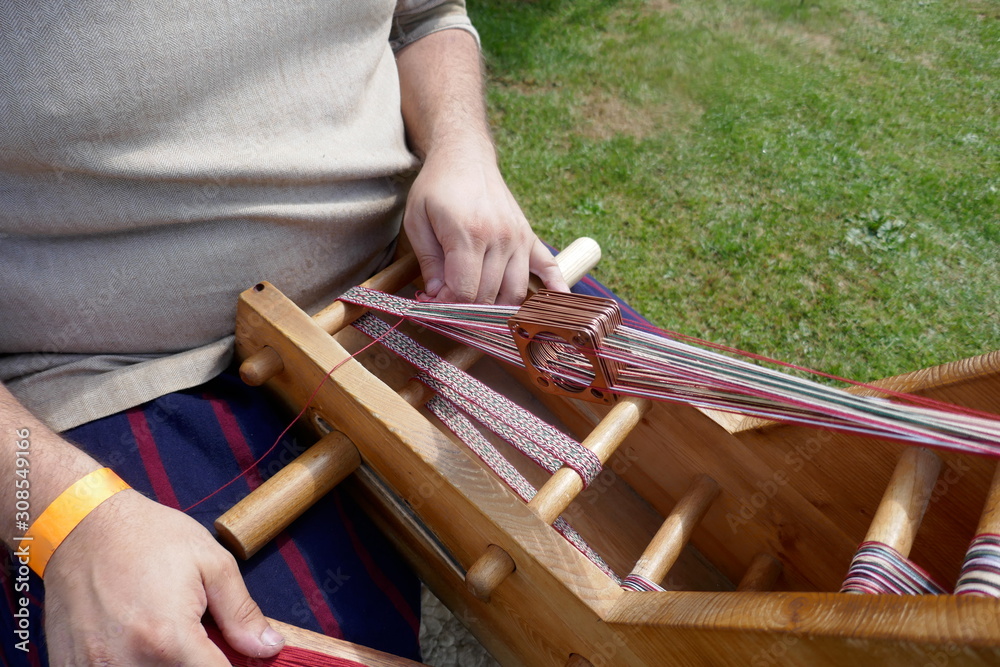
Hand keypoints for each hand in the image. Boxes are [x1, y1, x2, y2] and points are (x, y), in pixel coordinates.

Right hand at [43, 490, 282, 665]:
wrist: (82, 526)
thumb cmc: (150, 537)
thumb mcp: (211, 563)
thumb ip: (241, 613)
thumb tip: (269, 647)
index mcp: (168, 639)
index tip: (229, 652)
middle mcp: (128, 663)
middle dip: (196, 662)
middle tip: (194, 633)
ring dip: (163, 663)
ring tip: (160, 632)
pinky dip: (130, 663)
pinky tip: (132, 640)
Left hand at [403, 145, 568, 304]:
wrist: (465, 156)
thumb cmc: (436, 188)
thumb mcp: (418, 221)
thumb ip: (429, 262)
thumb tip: (437, 297)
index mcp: (469, 234)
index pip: (464, 291)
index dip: (447, 306)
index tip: (433, 304)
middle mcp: (500, 238)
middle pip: (488, 296)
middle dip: (465, 309)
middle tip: (447, 305)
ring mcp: (518, 238)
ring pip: (514, 292)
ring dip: (496, 308)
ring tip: (477, 308)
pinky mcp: (529, 237)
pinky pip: (548, 267)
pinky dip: (554, 289)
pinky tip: (556, 304)